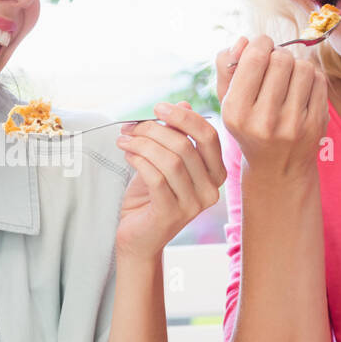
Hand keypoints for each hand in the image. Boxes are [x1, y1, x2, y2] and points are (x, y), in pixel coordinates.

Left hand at [113, 102, 226, 259]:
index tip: (159, 108)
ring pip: (171, 161)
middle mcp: (210, 191)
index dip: (184, 118)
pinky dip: (139, 161)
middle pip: (186, 146)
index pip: (209, 137)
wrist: (137, 237)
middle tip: (132, 128)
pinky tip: (127, 156)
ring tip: (125, 141)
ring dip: (142, 144)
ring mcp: (193, 205)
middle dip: (154, 130)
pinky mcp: (171, 214)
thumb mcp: (163, 161)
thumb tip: (183, 104)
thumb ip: (176, 136)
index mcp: (215, 174)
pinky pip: (156, 178)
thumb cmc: (151, 198)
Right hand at [215, 34, 327, 179]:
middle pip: (281, 59)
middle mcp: (263, 121)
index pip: (254, 58)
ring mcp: (293, 124)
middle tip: (274, 65)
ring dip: (295, 65)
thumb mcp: (227, 101)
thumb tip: (244, 40)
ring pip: (303, 67)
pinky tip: (301, 89)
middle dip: (278, 54)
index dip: (260, 44)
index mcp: (236, 112)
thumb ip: (226, 67)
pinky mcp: (316, 124)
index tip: (260, 49)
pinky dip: (311, 77)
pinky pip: (319, 80)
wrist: (277, 168)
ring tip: (287, 78)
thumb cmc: (248, 125)